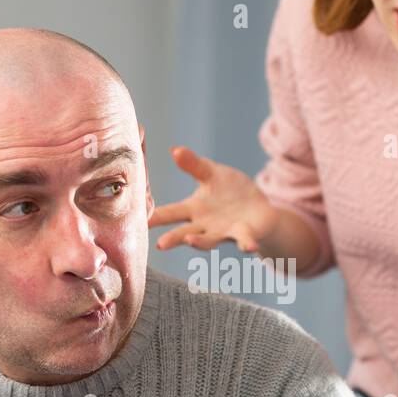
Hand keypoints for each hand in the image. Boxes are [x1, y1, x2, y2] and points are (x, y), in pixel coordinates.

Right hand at [148, 146, 282, 253]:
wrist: (259, 210)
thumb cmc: (231, 192)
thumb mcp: (212, 174)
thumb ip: (194, 165)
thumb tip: (174, 149)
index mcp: (194, 209)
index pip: (169, 213)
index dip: (154, 216)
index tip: (138, 221)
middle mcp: (205, 225)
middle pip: (184, 232)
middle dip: (173, 238)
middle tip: (160, 244)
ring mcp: (224, 232)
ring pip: (209, 240)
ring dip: (200, 242)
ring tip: (190, 241)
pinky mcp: (245, 235)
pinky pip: (245, 240)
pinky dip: (246, 243)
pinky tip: (249, 246)